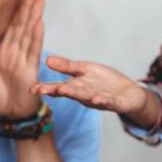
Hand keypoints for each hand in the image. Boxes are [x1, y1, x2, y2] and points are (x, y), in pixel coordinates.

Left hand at [0, 0, 45, 119]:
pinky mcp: (29, 69)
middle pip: (23, 20)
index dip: (16, 6)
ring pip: (29, 30)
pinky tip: (40, 21)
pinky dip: (36, 35)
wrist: (10, 115)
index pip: (10, 23)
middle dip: (30, 0)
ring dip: (35, 11)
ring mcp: (23, 58)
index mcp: (2, 49)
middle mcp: (14, 50)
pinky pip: (32, 50)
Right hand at [30, 54, 150, 114]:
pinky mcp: (114, 102)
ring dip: (75, 94)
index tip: (32, 89)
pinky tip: (97, 98)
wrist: (129, 93)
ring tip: (64, 90)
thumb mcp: (85, 70)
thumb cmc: (105, 82)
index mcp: (77, 86)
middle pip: (69, 92)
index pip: (58, 87)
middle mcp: (85, 94)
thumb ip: (67, 66)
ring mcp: (99, 99)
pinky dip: (102, 100)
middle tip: (41, 90)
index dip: (45, 88)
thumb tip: (47, 59)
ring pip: (86, 97)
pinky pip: (108, 101)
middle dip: (56, 90)